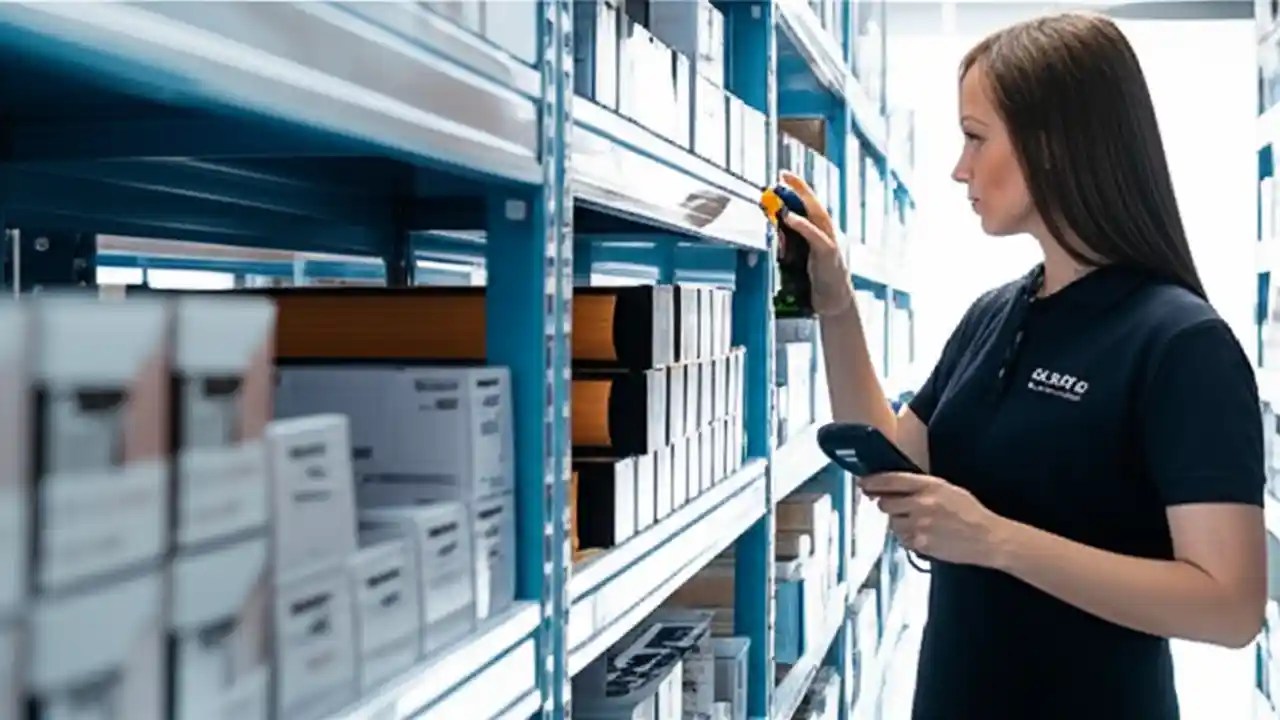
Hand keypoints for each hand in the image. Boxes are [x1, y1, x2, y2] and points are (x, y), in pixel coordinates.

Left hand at [776, 171, 853, 315]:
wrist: (834, 304)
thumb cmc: (817, 282)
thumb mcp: (800, 259)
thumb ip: (790, 243)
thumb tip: (775, 228)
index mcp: (821, 234)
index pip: (810, 207)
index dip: (799, 191)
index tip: (785, 177)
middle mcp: (827, 235)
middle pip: (815, 205)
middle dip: (801, 187)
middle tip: (785, 174)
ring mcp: (830, 244)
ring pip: (818, 216)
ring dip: (803, 200)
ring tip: (787, 188)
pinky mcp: (828, 256)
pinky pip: (815, 236)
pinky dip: (802, 225)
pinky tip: (790, 217)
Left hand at [860, 472, 1010, 568]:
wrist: (987, 538)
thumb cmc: (970, 513)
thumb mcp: (948, 490)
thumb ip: (922, 487)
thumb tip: (895, 487)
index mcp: (930, 486)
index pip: (891, 480)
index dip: (873, 482)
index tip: (863, 483)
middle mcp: (921, 504)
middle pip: (885, 503)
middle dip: (888, 505)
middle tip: (898, 508)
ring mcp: (919, 525)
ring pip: (892, 523)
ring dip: (900, 523)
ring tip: (920, 524)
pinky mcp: (920, 543)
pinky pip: (902, 539)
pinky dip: (908, 538)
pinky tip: (924, 535)